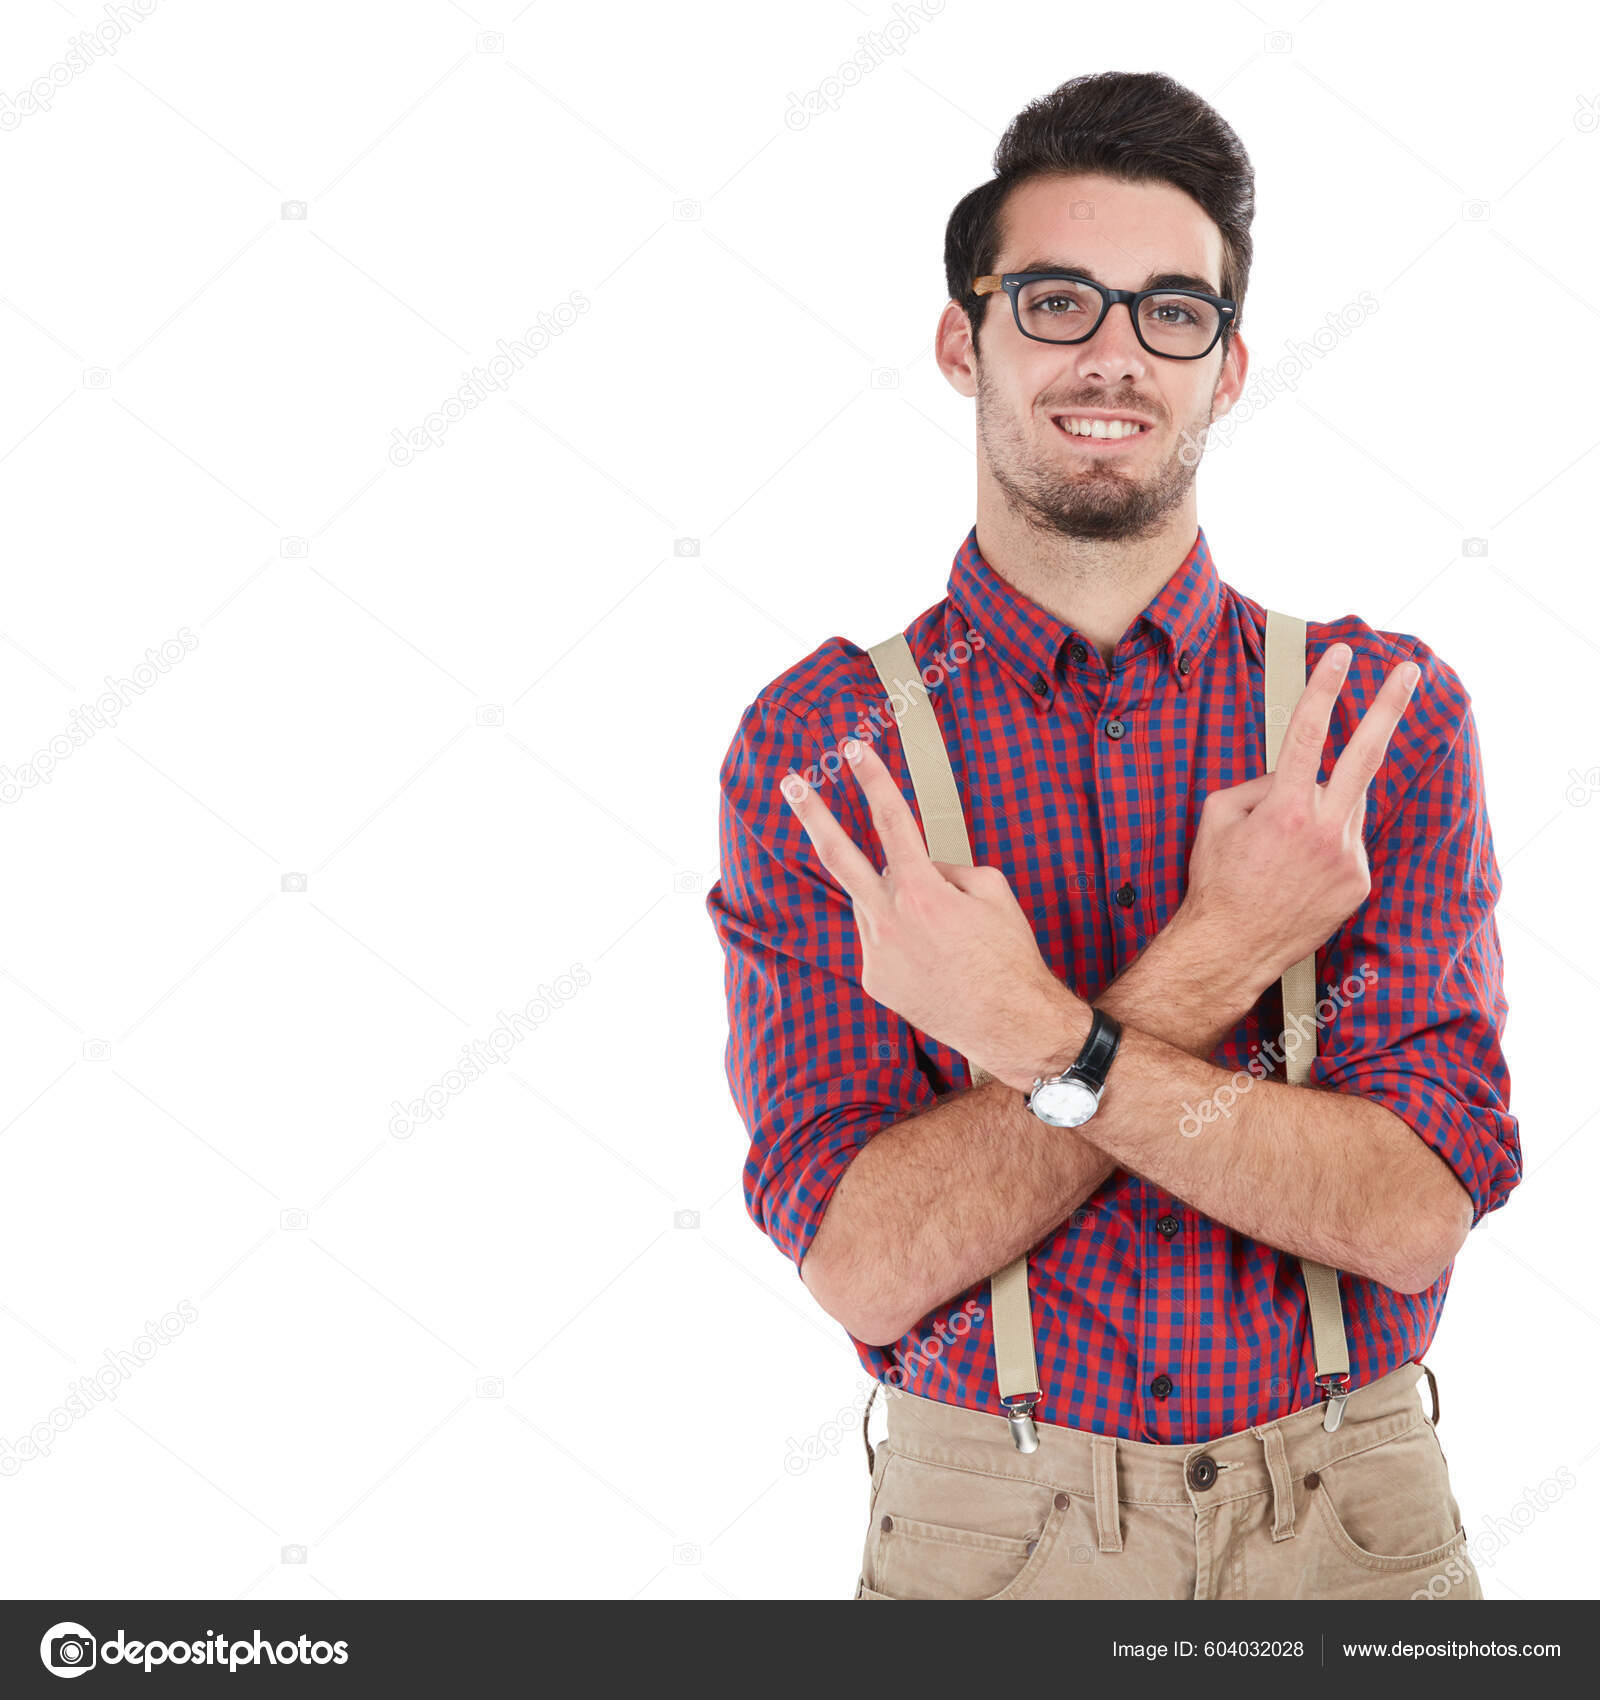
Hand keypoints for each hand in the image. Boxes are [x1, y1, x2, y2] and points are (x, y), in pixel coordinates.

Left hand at [780, 736, 1085, 1091]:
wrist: (1011, 1024)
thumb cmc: (1010, 956)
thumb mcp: (993, 891)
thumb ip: (948, 868)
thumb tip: (921, 865)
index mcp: (923, 891)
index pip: (891, 820)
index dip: (872, 779)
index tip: (853, 750)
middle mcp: (890, 919)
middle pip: (839, 855)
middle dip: (813, 814)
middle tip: (790, 784)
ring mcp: (876, 952)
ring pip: (871, 902)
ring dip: (895, 900)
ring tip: (939, 930)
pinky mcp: (873, 978)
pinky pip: (879, 938)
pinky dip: (900, 936)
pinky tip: (933, 958)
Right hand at [1181, 641, 1419, 992]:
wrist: (1230, 947)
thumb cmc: (1216, 882)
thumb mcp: (1216, 817)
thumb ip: (1255, 785)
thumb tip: (1284, 775)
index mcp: (1285, 808)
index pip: (1306, 733)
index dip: (1323, 688)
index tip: (1340, 656)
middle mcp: (1324, 829)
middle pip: (1365, 754)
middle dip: (1387, 708)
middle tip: (1408, 673)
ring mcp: (1347, 857)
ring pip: (1346, 805)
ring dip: (1323, 807)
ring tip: (1285, 843)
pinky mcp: (1358, 882)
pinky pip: (1347, 842)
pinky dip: (1326, 845)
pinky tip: (1297, 871)